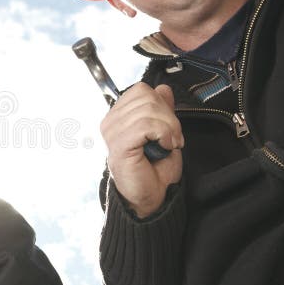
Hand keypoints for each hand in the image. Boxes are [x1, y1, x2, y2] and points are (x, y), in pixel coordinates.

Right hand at [100, 84, 183, 217]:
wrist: (152, 196)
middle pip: (147, 96)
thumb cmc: (155, 169)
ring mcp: (112, 133)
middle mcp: (110, 122)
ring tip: (169, 144)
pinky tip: (164, 147)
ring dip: (169, 128)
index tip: (169, 127)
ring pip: (149, 109)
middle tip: (173, 138)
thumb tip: (163, 87)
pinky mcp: (119, 145)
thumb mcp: (164, 131)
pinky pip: (146, 125)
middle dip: (169, 116)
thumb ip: (162, 109)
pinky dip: (163, 134)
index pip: (141, 90)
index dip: (161, 104)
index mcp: (118, 116)